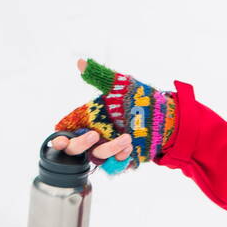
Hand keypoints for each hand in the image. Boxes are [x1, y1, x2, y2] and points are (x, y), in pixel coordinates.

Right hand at [51, 57, 173, 172]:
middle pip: (75, 148)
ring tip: (127, 139)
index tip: (60, 140)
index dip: (59, 138)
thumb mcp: (120, 85)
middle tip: (94, 135)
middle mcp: (96, 134)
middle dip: (80, 144)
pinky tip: (130, 149)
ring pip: (97, 156)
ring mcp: (108, 147)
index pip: (65, 130)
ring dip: (108, 149)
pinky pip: (115, 164)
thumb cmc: (140, 97)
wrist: (167, 114)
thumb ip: (99, 76)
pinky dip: (120, 159)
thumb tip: (81, 62)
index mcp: (90, 118)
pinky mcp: (122, 157)